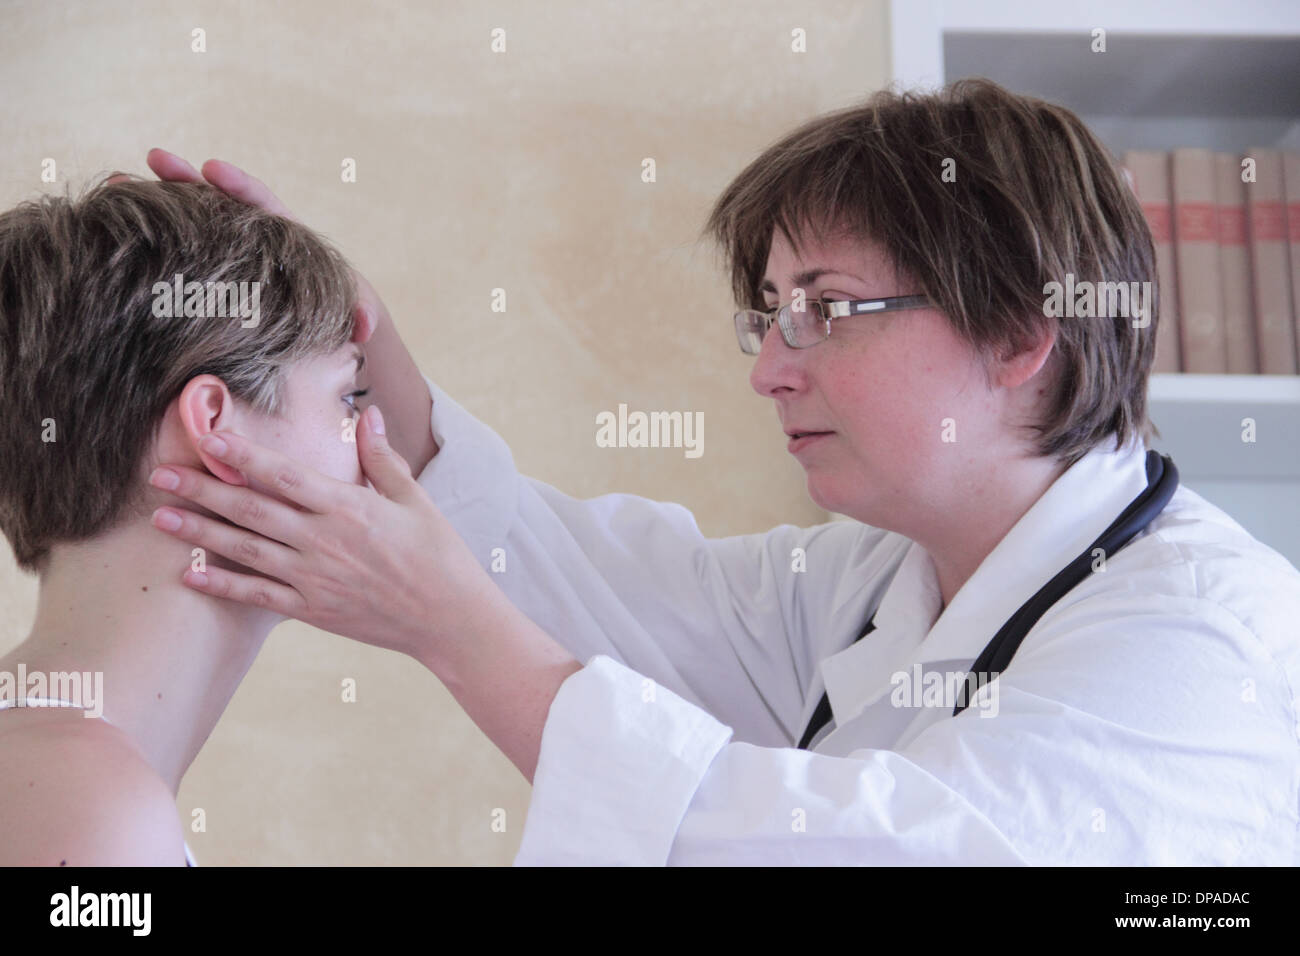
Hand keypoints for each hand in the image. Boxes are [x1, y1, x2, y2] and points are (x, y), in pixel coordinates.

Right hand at [137, 148, 438, 469]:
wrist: (320, 328)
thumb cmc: (337, 311)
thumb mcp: (349, 308)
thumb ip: (356, 310)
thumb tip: (365, 324)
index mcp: (283, 238)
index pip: (261, 205)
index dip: (238, 187)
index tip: (213, 170)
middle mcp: (249, 240)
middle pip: (215, 202)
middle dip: (185, 180)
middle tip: (154, 158)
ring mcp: (225, 256)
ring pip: (188, 224)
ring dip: (155, 203)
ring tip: (117, 184)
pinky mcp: (207, 278)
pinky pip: (178, 256)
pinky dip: (149, 243)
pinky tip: (113, 233)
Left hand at [147, 405, 488, 664]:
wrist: (449, 618)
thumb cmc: (438, 555)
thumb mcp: (415, 499)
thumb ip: (382, 457)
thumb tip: (367, 413)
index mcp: (349, 507)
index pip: (285, 475)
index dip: (243, 456)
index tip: (208, 440)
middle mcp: (324, 541)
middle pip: (251, 510)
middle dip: (202, 491)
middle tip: (160, 476)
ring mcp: (315, 578)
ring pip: (246, 551)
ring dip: (200, 533)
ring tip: (161, 519)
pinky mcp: (313, 609)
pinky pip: (258, 596)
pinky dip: (223, 587)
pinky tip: (191, 576)